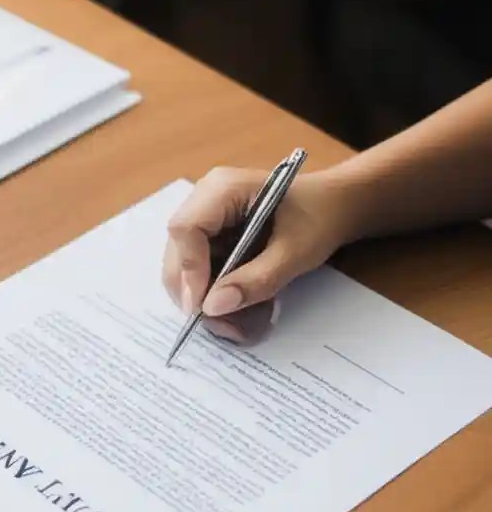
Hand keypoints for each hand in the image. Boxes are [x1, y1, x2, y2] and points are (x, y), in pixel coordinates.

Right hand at [162, 167, 355, 342]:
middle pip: (177, 246)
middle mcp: (204, 196)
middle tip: (212, 322)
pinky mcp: (209, 230)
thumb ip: (256, 280)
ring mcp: (204, 213)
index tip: (203, 307)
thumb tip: (213, 307)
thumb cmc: (319, 218)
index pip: (186, 228)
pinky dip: (209, 288)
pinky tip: (229, 305)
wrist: (334, 205)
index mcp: (224, 189)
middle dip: (189, 288)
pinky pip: (195, 262)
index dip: (189, 269)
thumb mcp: (295, 253)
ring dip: (198, 293)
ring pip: (181, 259)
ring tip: (226, 322)